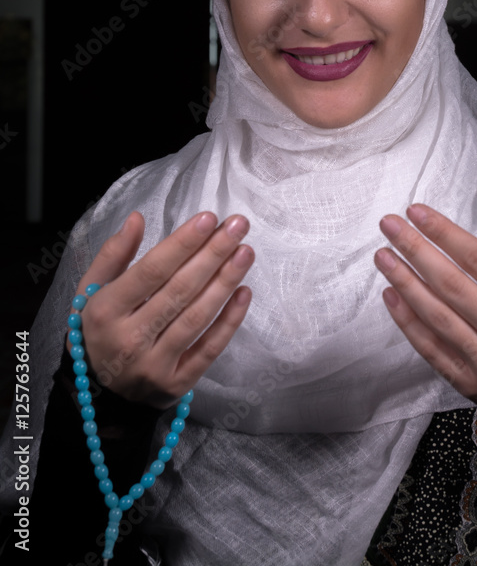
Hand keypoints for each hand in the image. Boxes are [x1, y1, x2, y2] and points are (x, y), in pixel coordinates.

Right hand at [69, 210, 253, 407]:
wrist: (99, 396)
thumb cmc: (100, 330)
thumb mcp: (92, 291)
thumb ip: (113, 254)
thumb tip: (137, 219)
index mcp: (105, 311)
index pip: (151, 271)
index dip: (182, 243)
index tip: (209, 218)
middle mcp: (129, 339)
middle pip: (179, 290)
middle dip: (212, 254)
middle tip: (238, 226)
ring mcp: (153, 365)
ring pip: (196, 317)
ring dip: (225, 281)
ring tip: (246, 252)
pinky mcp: (176, 384)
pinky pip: (209, 349)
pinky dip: (229, 321)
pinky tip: (244, 292)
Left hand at [374, 203, 476, 416]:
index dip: (445, 234)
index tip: (418, 213)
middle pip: (451, 284)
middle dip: (415, 250)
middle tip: (390, 225)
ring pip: (436, 315)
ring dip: (404, 282)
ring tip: (383, 255)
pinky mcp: (467, 381)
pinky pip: (430, 348)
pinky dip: (407, 321)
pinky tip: (390, 295)